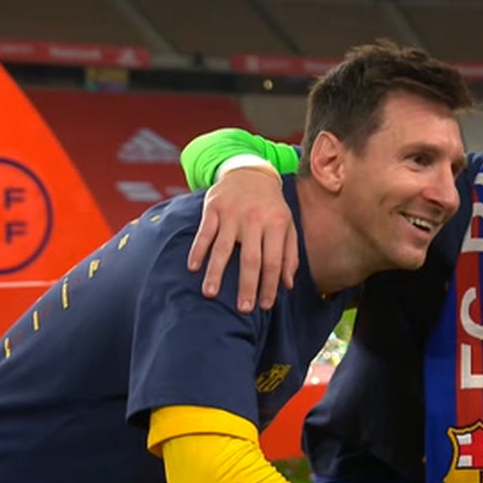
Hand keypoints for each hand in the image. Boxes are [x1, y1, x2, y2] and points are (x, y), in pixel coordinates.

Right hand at [187, 167, 297, 312]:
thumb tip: (287, 285)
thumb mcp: (287, 226)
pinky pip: (204, 232)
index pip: (273, 261)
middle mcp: (254, 219)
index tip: (265, 306)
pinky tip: (193, 267)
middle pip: (250, 259)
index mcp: (276, 224)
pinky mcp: (213, 208)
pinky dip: (198, 250)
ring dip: (216, 272)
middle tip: (243, 309)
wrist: (250, 172)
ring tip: (210, 294)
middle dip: (247, 286)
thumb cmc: (271, 207)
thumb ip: (289, 255)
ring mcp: (232, 213)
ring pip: (223, 248)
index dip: (270, 286)